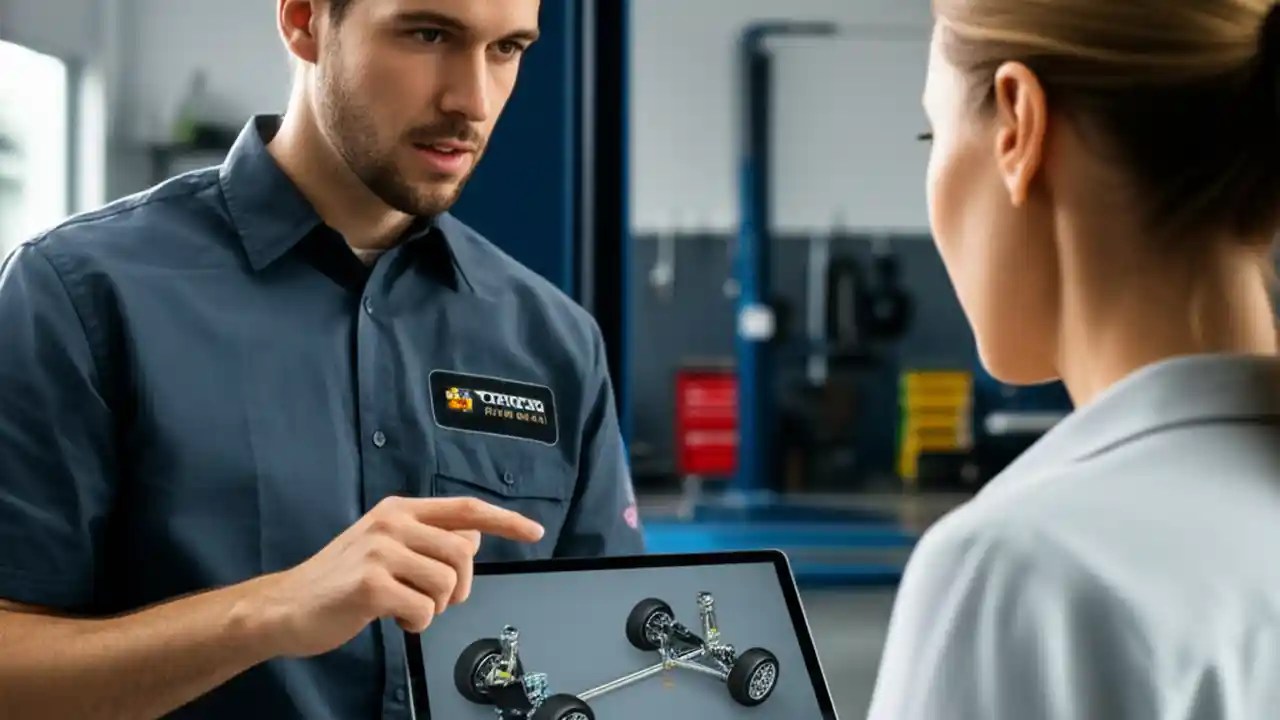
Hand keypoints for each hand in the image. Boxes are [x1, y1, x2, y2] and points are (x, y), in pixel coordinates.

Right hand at [252, 496, 544, 657]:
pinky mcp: (371, 584)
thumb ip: (428, 540)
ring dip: (434, 607)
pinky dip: (416, 623)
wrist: (286, 606)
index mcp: (399, 511)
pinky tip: (393, 618)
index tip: (534, 531)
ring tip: (405, 607)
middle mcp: (392, 524)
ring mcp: (381, 552)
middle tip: (435, 600)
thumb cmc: (340, 580)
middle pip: (463, 553)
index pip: (465, 510)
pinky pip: (424, 609)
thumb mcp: (386, 548)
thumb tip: (472, 539)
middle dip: (460, 586)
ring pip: (447, 583)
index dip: (504, 521)